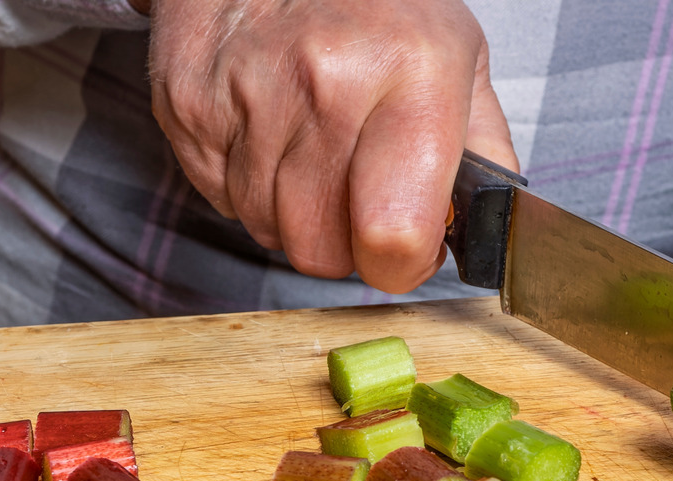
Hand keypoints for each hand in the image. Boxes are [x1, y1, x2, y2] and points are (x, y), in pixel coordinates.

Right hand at [146, 0, 517, 291]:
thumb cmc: (375, 4)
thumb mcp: (459, 59)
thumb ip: (484, 156)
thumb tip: (483, 232)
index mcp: (410, 72)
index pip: (394, 235)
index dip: (403, 264)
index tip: (408, 247)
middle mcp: (326, 83)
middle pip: (324, 251)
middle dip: (347, 244)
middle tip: (360, 194)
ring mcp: (247, 96)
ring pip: (271, 233)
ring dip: (296, 215)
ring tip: (314, 148)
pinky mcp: (188, 106)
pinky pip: (223, 200)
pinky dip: (250, 185)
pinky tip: (271, 132)